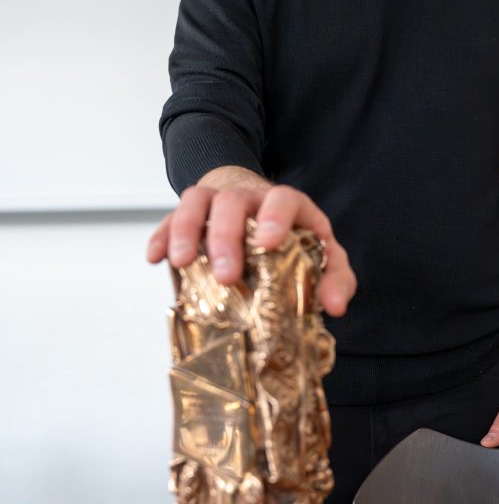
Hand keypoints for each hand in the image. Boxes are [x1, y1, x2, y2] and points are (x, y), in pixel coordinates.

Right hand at [147, 182, 356, 316]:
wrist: (260, 215)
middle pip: (233, 201)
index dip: (275, 217)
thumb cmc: (293, 241)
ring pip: (197, 201)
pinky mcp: (191, 215)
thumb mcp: (322, 256)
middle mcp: (250, 198)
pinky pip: (170, 217)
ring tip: (182, 262)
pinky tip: (156, 259)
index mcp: (287, 205)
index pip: (283, 199)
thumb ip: (336, 278)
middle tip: (226, 276)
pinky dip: (162, 236)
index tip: (268, 243)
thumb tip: (335, 305)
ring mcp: (216, 202)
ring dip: (187, 229)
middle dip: (227, 237)